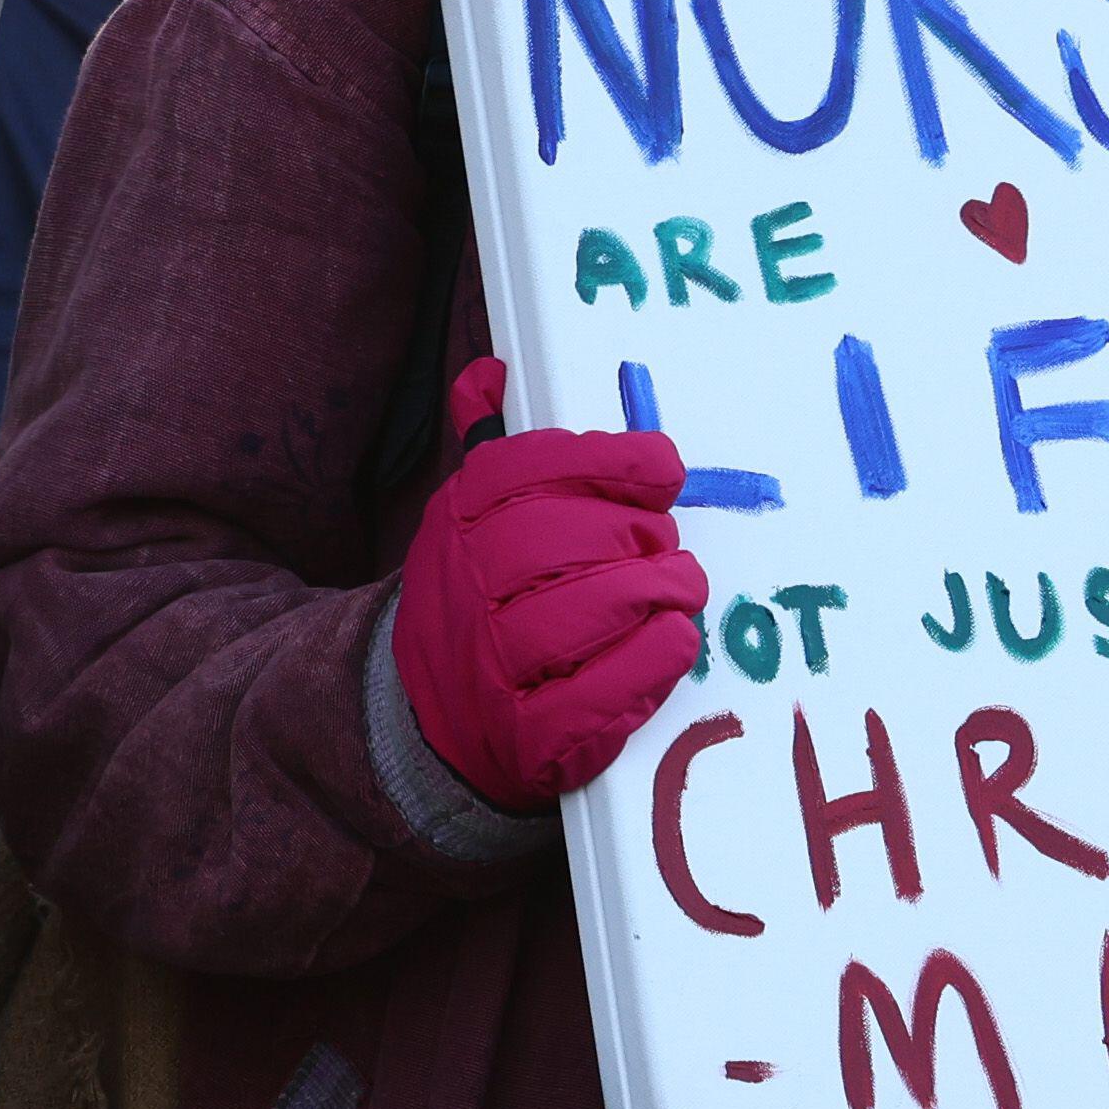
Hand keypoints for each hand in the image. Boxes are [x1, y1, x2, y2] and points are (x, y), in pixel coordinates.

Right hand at [394, 357, 709, 814]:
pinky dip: (650, 662)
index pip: (526, 469)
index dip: (607, 461)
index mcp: (455, 523)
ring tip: (680, 590)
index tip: (663, 467)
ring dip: (654, 594)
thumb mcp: (468, 524)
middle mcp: (464, 587)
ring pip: (585, 612)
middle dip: (638, 536)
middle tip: (668, 547)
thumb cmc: (478, 606)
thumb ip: (493, 457)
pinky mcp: (526, 735)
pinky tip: (671, 640)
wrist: (428, 720)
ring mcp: (491, 665)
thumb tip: (490, 372)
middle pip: (564, 538)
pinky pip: (598, 694)